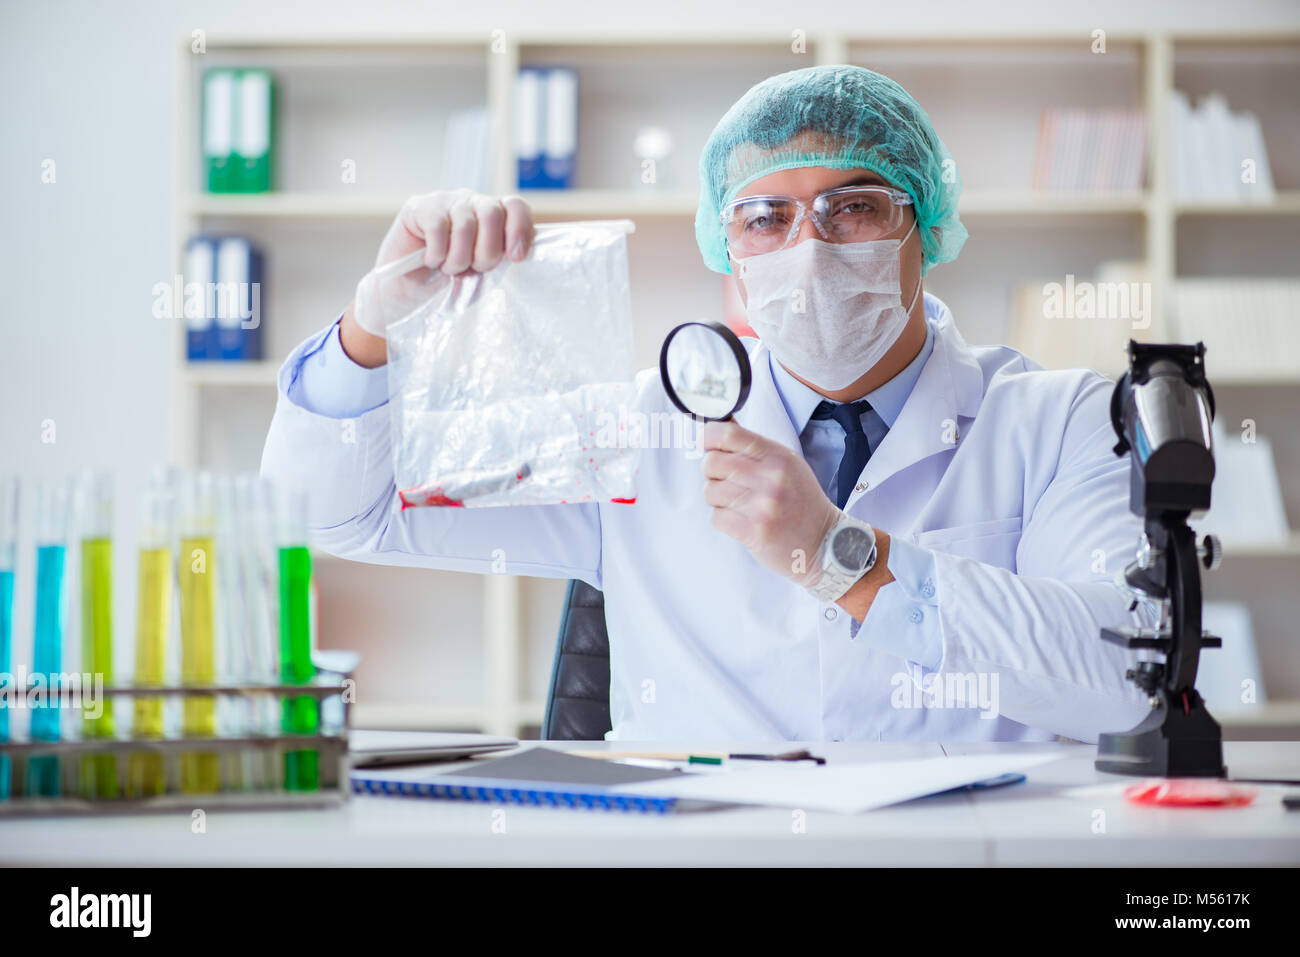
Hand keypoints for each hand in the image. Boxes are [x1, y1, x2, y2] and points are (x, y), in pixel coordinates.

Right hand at [340, 190, 534, 365]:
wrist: (405, 297)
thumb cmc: (448, 286)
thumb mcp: (483, 274)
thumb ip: (502, 258)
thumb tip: (521, 252)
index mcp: (492, 217)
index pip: (515, 206)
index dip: (519, 229)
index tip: (516, 257)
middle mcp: (471, 202)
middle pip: (492, 213)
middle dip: (487, 251)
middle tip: (474, 270)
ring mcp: (444, 201)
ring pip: (465, 224)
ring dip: (459, 258)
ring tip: (450, 270)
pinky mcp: (419, 207)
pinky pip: (438, 227)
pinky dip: (437, 253)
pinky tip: (431, 261)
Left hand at [700, 419, 841, 589]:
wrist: (826, 542)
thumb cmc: (802, 502)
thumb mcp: (787, 464)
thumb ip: (754, 447)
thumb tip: (719, 427)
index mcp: (777, 456)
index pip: (728, 435)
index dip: (708, 438)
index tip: (706, 445)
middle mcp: (770, 478)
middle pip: (712, 462)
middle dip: (711, 472)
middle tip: (726, 481)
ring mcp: (762, 506)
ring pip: (710, 491)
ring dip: (718, 499)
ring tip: (740, 505)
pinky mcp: (754, 531)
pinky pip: (716, 518)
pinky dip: (724, 520)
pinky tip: (743, 521)